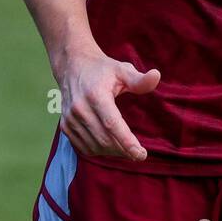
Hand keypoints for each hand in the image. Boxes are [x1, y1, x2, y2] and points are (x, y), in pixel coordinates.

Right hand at [55, 43, 160, 160]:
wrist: (73, 66)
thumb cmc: (102, 69)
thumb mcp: (122, 70)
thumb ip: (139, 79)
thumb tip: (156, 76)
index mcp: (96, 95)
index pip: (112, 124)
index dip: (127, 142)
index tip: (141, 154)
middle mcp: (80, 109)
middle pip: (104, 139)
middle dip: (124, 150)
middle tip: (139, 153)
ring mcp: (70, 119)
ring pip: (94, 146)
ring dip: (112, 152)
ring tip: (126, 149)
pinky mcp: (65, 126)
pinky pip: (83, 147)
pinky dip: (98, 151)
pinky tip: (110, 147)